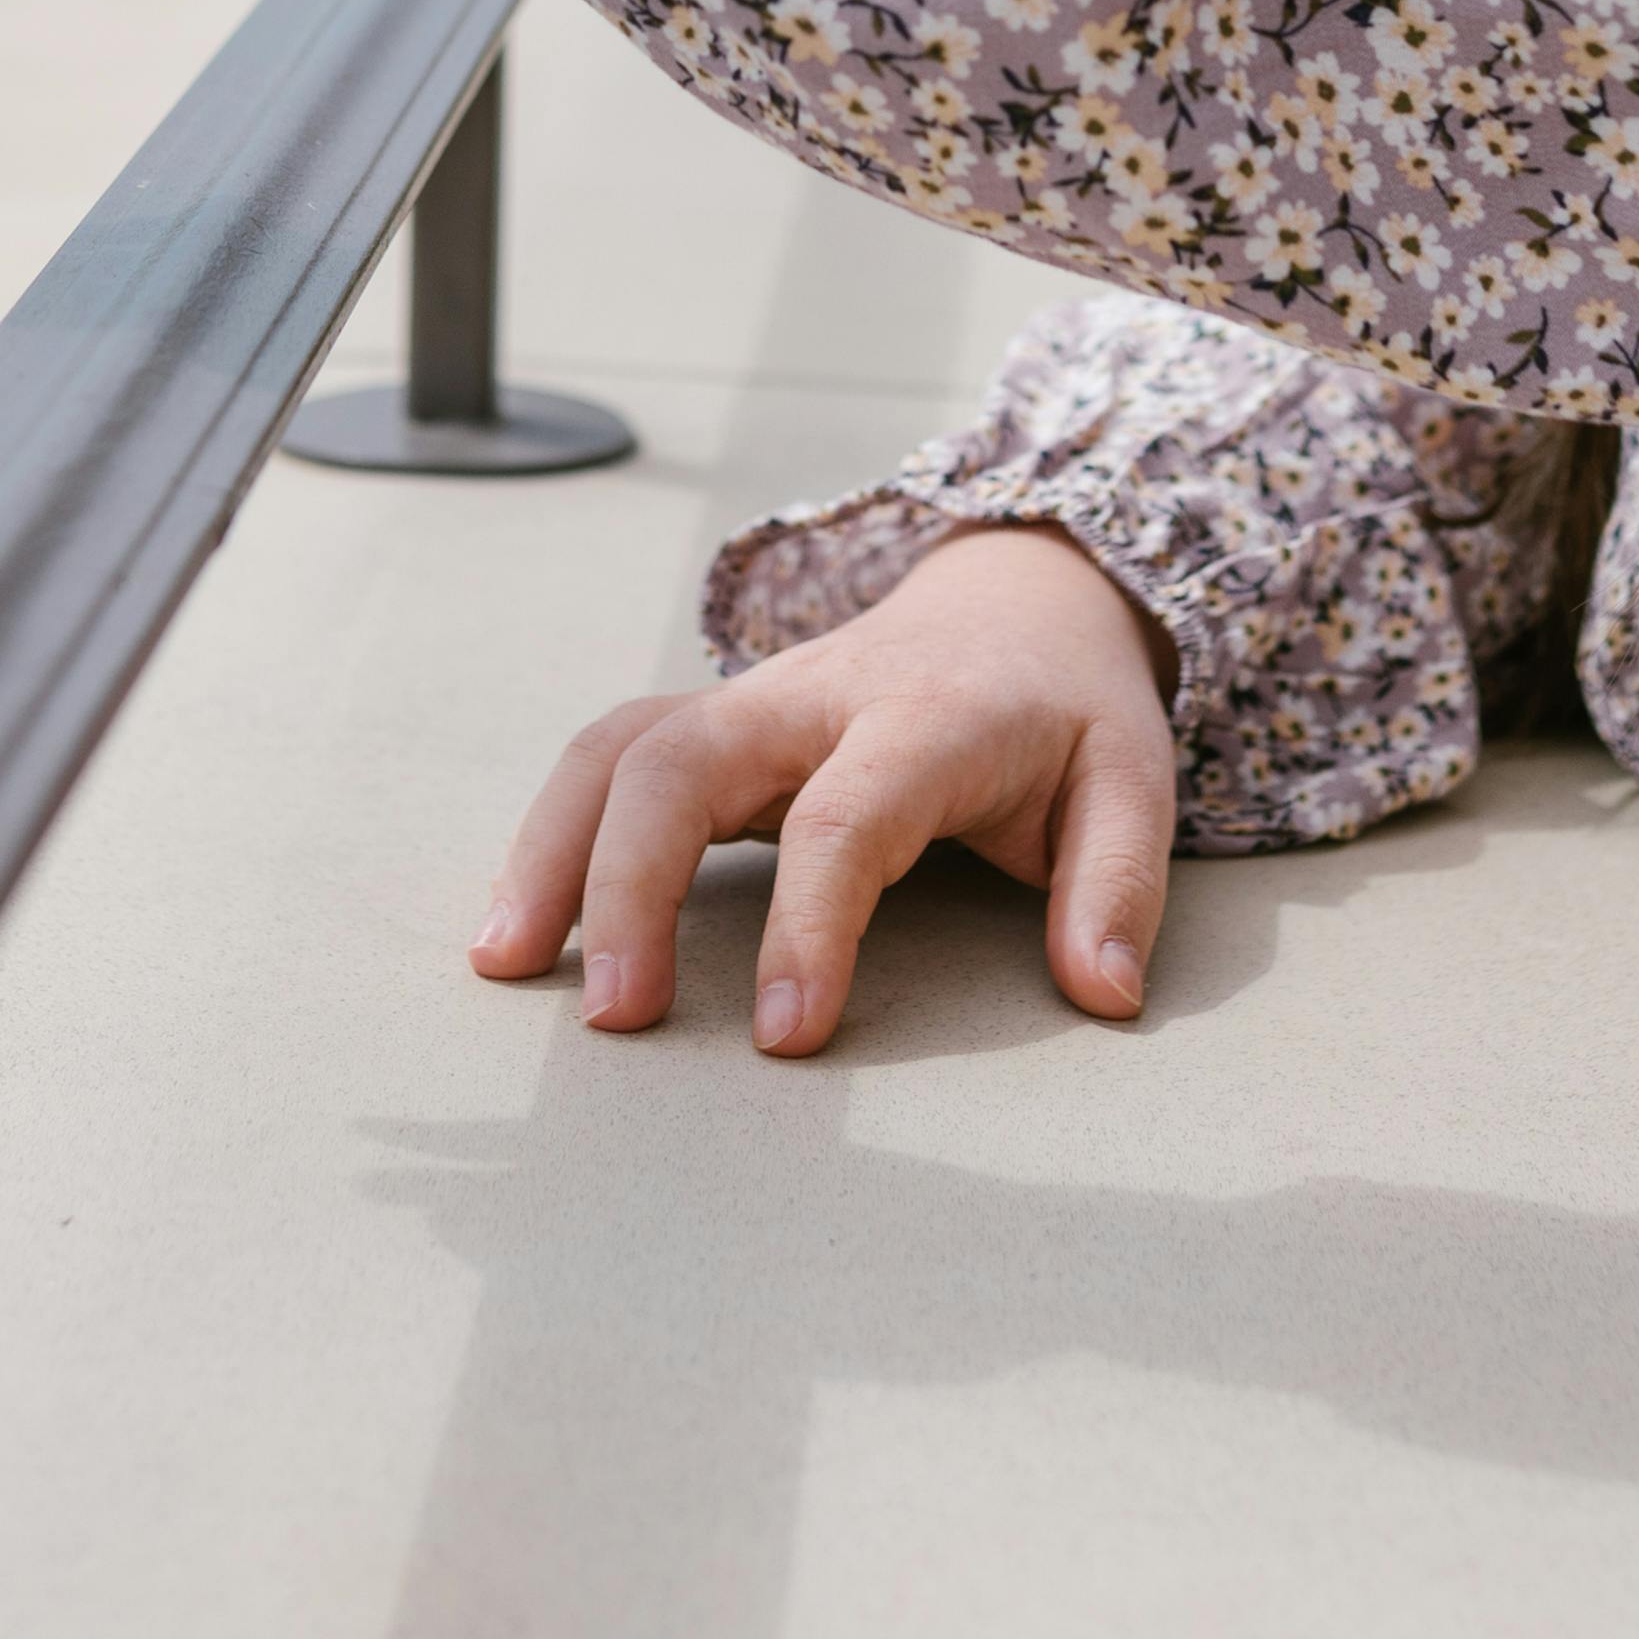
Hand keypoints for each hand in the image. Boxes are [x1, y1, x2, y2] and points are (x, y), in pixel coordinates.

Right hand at [474, 525, 1180, 1054]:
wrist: (1019, 603)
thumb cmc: (1066, 712)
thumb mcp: (1132, 780)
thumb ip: (1117, 885)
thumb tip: (1101, 996)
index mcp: (923, 716)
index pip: (843, 816)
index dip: (808, 924)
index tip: (784, 1036)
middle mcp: (813, 698)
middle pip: (681, 760)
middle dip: (631, 883)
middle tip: (617, 1018)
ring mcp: (750, 705)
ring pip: (617, 747)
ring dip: (552, 849)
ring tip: (506, 963)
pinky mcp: (713, 727)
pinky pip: (610, 763)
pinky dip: (552, 836)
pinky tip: (521, 926)